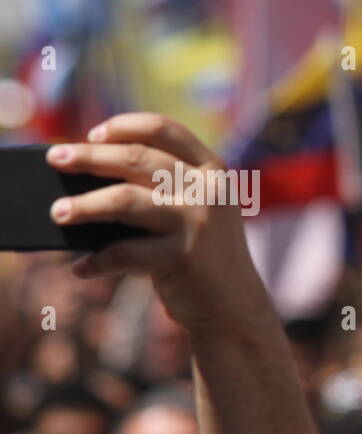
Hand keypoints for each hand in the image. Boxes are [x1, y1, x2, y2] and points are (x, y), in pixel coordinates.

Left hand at [46, 113, 267, 331]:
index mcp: (212, 171)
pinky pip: (124, 252)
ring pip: (124, 200)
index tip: (93, 133)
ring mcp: (197, 223)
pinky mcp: (182, 257)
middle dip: (89, 156)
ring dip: (84, 205)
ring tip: (58, 212)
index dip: (125, 127)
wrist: (234, 306)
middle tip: (55, 158)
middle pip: (136, 159)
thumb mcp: (195, 210)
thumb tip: (87, 175)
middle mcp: (208, 191)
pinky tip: (82, 267)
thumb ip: (162, 187)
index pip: (164, 130)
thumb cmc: (202, 252)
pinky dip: (98, 261)